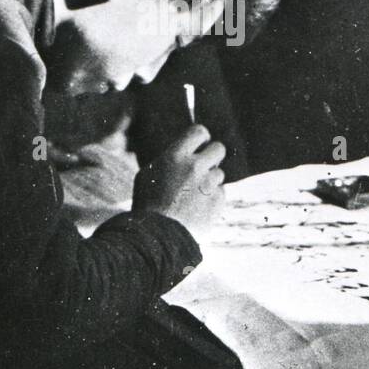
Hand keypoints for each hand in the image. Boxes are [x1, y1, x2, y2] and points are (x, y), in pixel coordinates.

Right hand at [132, 125, 226, 239]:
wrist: (159, 236)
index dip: (202, 137)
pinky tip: (199, 208)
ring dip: (210, 181)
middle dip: (213, 156)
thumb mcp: (148, 175)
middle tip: (205, 166)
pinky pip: (221, 193)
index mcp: (175, 157)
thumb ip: (168, 161)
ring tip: (194, 196)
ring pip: (219, 173)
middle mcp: (195, 166)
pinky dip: (213, 199)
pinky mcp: (218, 201)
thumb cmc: (148, 205)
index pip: (199, 131)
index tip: (202, 143)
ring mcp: (209, 184)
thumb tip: (181, 154)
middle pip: (219, 148)